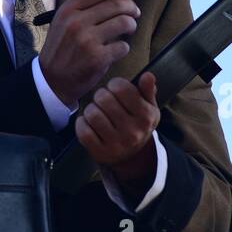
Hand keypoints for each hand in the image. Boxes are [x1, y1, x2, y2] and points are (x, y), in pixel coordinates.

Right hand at [40, 0, 142, 106]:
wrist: (51, 79)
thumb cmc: (62, 48)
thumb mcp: (65, 21)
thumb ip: (86, 8)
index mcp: (70, 8)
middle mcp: (77, 21)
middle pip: (117, 4)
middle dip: (132, 7)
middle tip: (135, 13)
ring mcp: (87, 40)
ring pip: (124, 23)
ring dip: (131, 26)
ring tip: (128, 30)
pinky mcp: (97, 58)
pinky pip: (123, 46)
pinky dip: (124, 47)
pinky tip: (116, 50)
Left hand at [75, 73, 160, 191]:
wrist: (134, 156)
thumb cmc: (138, 124)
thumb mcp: (149, 107)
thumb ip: (148, 90)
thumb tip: (148, 75)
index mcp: (146, 117)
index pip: (121, 88)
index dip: (115, 84)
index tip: (115, 89)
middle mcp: (132, 132)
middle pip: (104, 98)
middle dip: (101, 95)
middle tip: (104, 100)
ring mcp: (116, 144)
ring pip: (92, 114)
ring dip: (91, 109)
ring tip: (97, 111)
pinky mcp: (100, 153)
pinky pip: (83, 131)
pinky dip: (82, 123)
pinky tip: (89, 123)